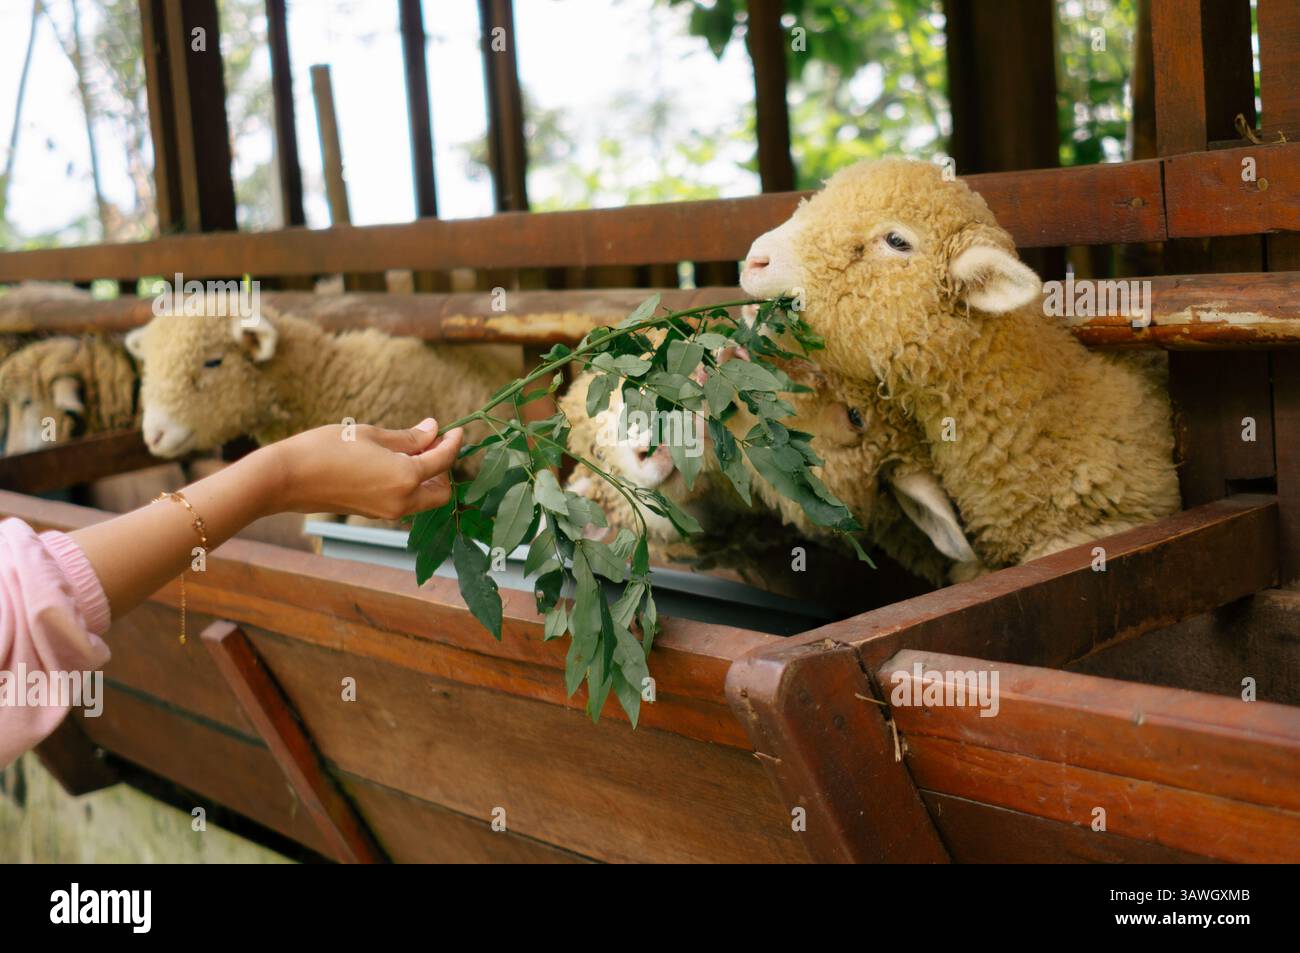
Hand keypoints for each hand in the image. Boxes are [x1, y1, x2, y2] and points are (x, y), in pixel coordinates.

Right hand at [256, 418, 464, 519]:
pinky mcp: (373, 513)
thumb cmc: (326, 449)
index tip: (456, 429)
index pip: (443, 461)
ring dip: (427, 478)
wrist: (287, 478)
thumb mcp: (371, 435)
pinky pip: (405, 502)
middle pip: (441, 492)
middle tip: (434, 442)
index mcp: (405, 478)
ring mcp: (387, 511)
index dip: (453, 443)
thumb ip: (408, 437)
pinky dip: (410, 485)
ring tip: (414, 449)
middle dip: (443, 468)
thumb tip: (433, 430)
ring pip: (424, 500)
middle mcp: (402, 501)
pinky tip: (397, 463)